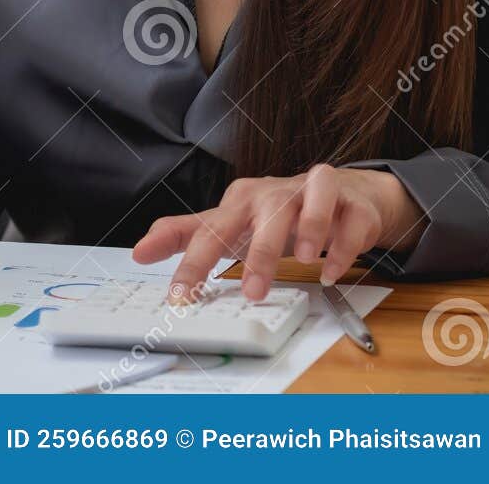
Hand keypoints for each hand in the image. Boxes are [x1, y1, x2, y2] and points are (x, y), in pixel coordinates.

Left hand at [132, 164, 426, 302]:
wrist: (337, 196)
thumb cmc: (272, 216)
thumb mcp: (227, 226)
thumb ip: (184, 237)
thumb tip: (139, 251)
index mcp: (240, 201)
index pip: (211, 230)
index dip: (193, 263)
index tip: (180, 295)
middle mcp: (274, 194)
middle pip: (264, 216)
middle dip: (259, 254)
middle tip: (253, 292)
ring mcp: (313, 195)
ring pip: (310, 206)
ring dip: (309, 231)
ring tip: (304, 261)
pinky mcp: (350, 205)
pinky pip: (349, 221)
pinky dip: (342, 246)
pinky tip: (331, 270)